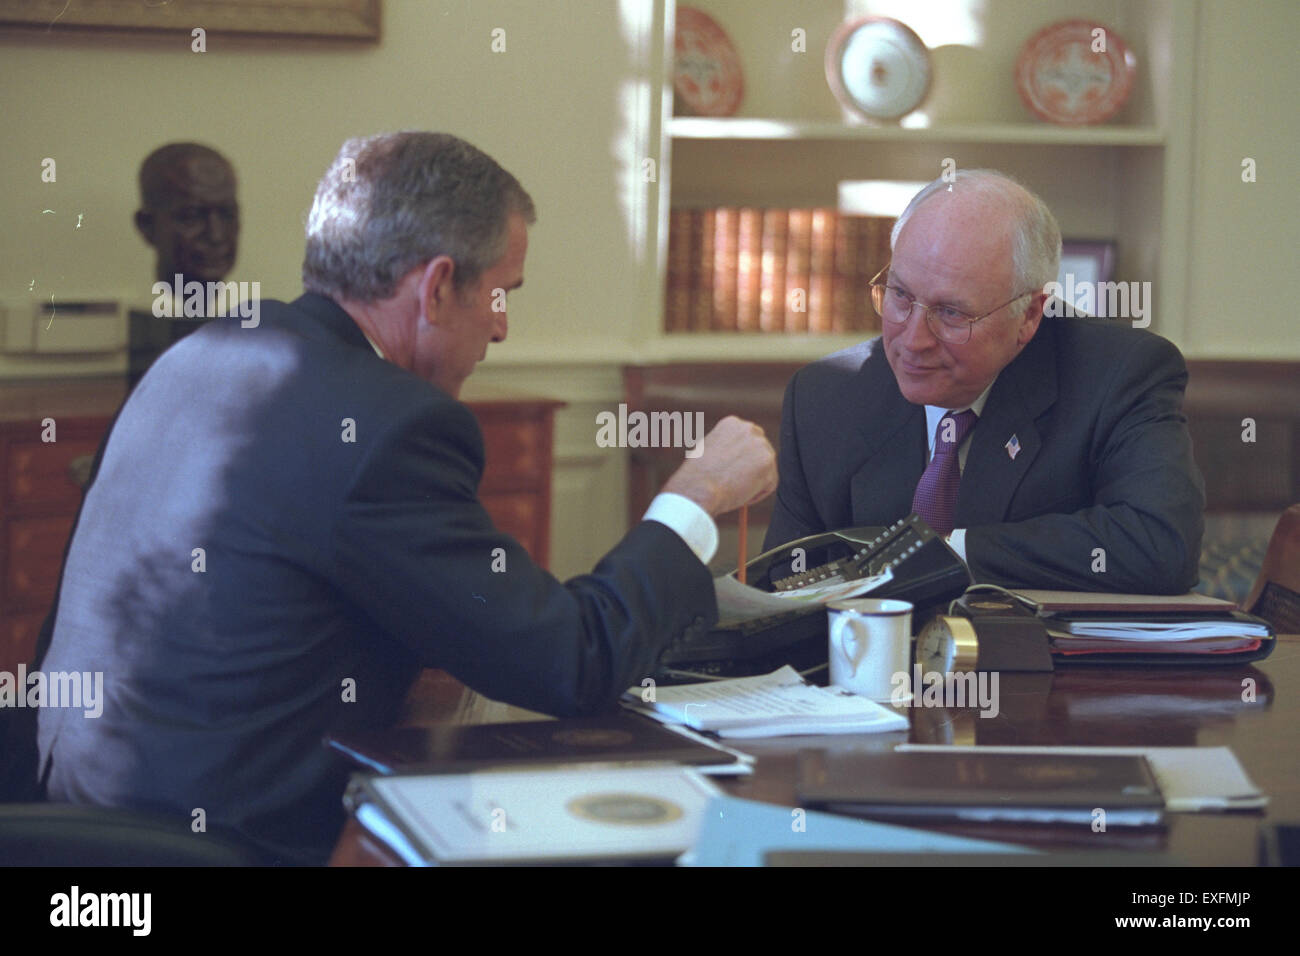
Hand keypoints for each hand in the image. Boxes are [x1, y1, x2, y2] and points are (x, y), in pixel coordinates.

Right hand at [660, 415, 776, 516]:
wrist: (699, 488)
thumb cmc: (696, 475)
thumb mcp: (707, 450)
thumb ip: (726, 448)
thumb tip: (737, 460)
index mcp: (733, 423)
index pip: (747, 438)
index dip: (743, 456)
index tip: (735, 469)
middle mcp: (750, 430)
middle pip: (761, 450)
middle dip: (754, 466)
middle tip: (740, 482)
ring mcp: (762, 446)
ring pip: (766, 469)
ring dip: (754, 482)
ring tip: (733, 489)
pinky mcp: (769, 465)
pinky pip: (769, 485)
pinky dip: (757, 494)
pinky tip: (740, 495)